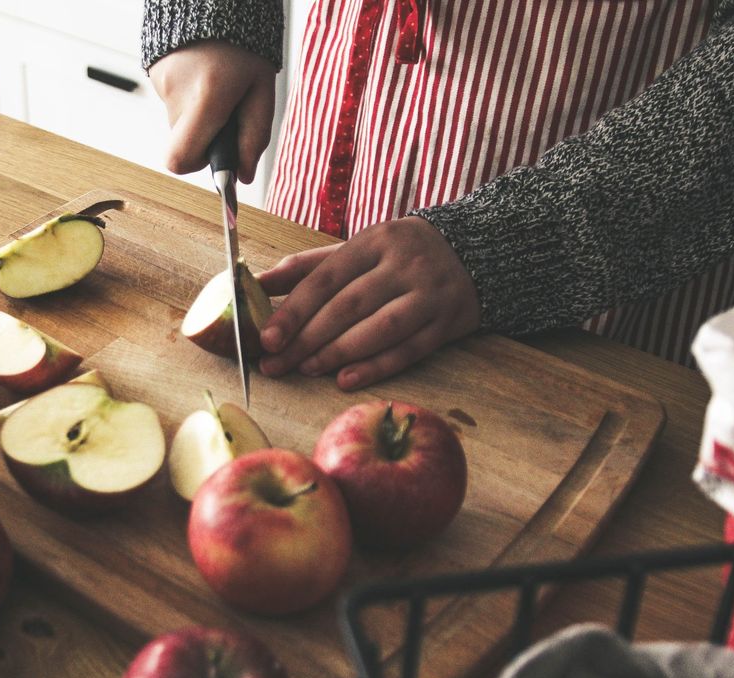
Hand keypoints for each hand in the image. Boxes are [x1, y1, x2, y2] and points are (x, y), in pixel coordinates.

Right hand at [148, 40, 275, 182]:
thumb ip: (254, 135)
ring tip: (217, 84)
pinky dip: (189, 96)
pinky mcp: (153, 73)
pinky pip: (173, 101)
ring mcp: (160, 82)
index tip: (217, 154)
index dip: (198, 166)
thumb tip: (243, 175)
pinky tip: (203, 73)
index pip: (181, 159)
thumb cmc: (244, 44)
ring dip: (198, 114)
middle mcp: (178, 92)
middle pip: (182, 142)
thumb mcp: (262, 89)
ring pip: (178, 121)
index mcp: (208, 97)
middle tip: (225, 111)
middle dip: (205, 137)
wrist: (215, 0)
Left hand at [256, 217, 480, 389]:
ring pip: (378, 330)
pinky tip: (345, 381)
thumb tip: (257, 283)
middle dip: (306, 339)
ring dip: (337, 354)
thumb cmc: (400, 254)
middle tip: (275, 364)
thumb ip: (308, 267)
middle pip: (348, 307)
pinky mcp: (447, 323)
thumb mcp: (358, 249)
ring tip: (305, 369)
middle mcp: (404, 266)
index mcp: (376, 241)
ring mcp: (429, 295)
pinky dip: (375, 368)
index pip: (326, 279)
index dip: (293, 310)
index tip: (266, 337)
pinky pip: (407, 351)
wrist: (476, 252)